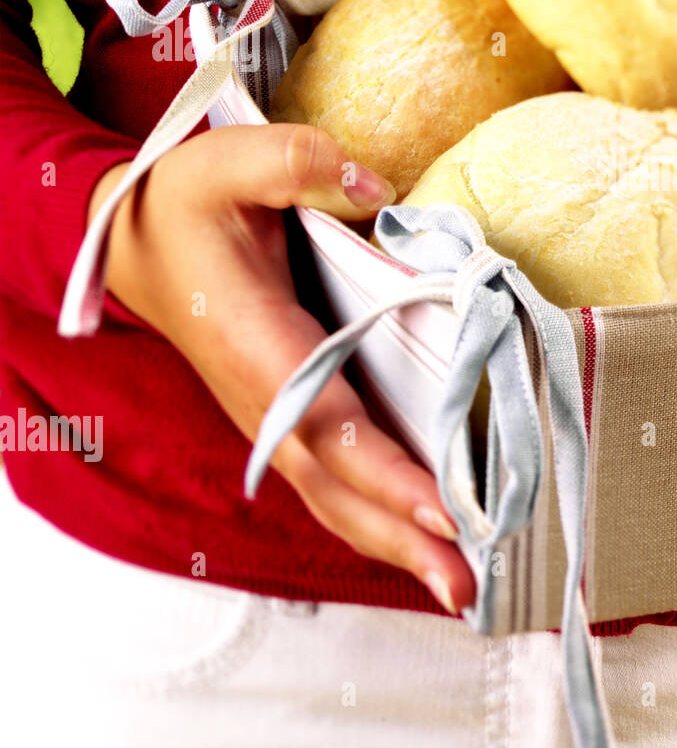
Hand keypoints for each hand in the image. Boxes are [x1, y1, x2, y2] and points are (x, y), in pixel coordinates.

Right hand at [89, 124, 475, 614]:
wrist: (137, 242)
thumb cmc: (187, 204)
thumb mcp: (230, 161)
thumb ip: (299, 165)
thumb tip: (377, 189)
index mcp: (256, 345)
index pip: (328, 422)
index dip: (386, 471)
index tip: (444, 508)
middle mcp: (263, 399)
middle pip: (337, 485)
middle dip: (402, 538)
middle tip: (469, 586)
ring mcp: (272, 418)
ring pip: (335, 495)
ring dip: (396, 543)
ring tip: (461, 586)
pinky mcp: (285, 418)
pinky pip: (334, 479)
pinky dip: (378, 516)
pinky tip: (426, 539)